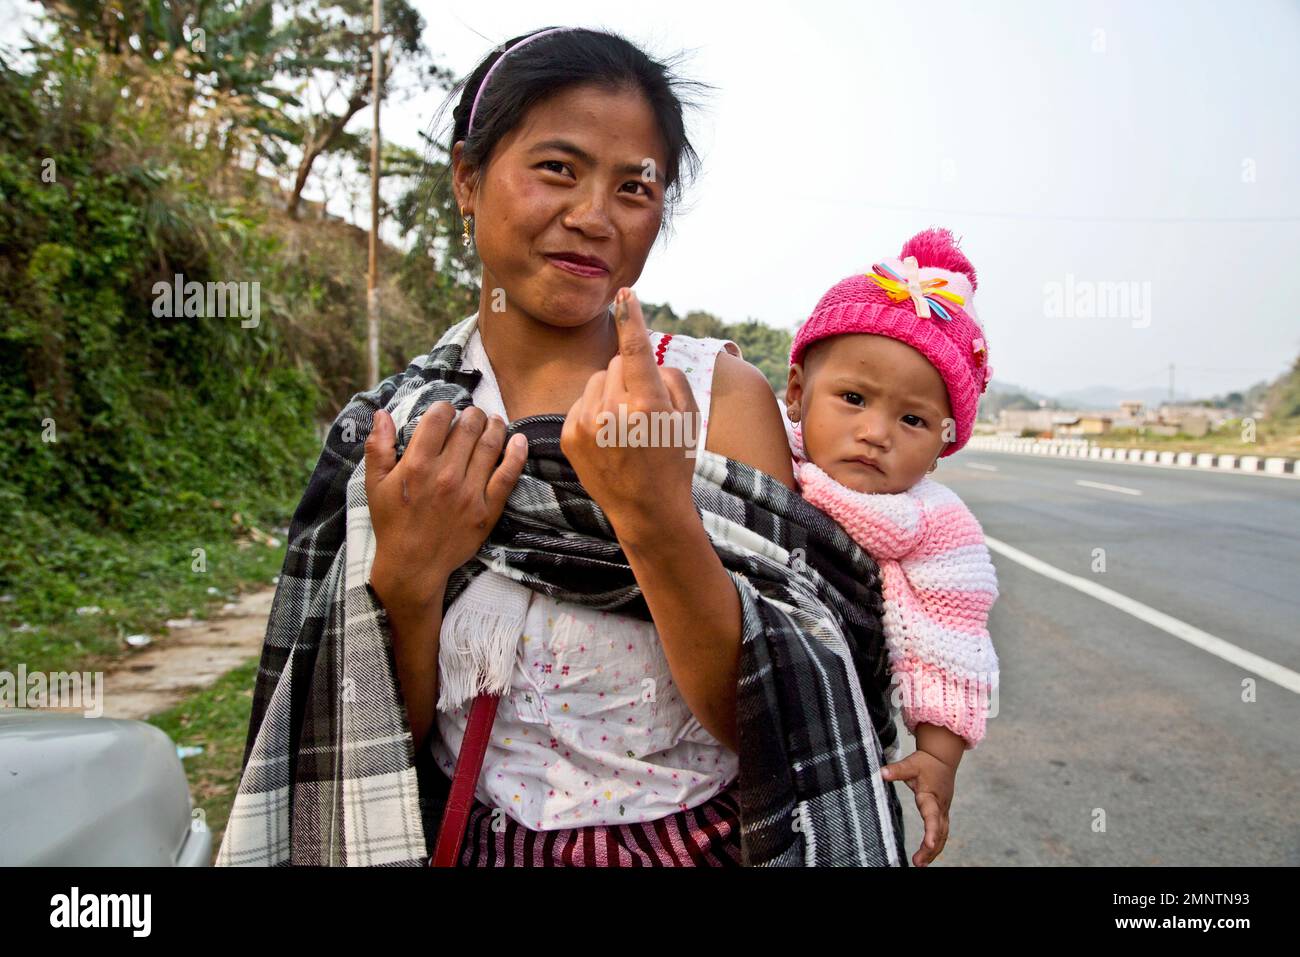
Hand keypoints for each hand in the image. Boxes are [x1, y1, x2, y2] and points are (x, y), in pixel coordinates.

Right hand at [364, 402, 527, 613]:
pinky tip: (519, 440)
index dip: (445, 407)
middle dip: (472, 414)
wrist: (413, 565)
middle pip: (468, 427)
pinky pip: (508, 475)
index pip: (439, 418)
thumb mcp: (375, 485)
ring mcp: (469, 492)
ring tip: (493, 421)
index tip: (447, 411)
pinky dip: (516, 454)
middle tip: (473, 416)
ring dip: (494, 426)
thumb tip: (382, 414)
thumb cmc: (392, 523)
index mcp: (417, 464)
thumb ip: (377, 448)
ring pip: (490, 445)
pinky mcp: (487, 510)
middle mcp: (446, 475)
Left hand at [560, 287, 698, 539]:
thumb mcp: (688, 418)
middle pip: (617, 363)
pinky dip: (594, 410)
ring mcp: (587, 425)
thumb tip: (645, 355)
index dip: (631, 318)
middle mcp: (613, 412)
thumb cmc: (673, 461)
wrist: (646, 509)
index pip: (636, 350)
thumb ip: (670, 378)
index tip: (625, 293)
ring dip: (610, 391)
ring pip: (597, 380)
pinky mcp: (570, 436)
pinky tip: (608, 436)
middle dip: (630, 375)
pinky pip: (582, 401)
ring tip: (625, 426)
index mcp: (648, 405)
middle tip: (644, 409)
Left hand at [881, 748, 955, 866]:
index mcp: (931, 796)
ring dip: (934, 851)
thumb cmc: (925, 762)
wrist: (942, 759)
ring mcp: (944, 811)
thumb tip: (882, 773)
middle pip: (939, 831)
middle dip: (930, 848)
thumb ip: (896, 770)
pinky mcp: (943, 814)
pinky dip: (936, 845)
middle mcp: (940, 807)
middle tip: (918, 863)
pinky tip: (927, 855)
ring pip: (943, 835)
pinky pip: (942, 833)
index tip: (928, 844)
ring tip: (920, 864)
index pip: (932, 816)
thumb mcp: (910, 764)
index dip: (931, 830)